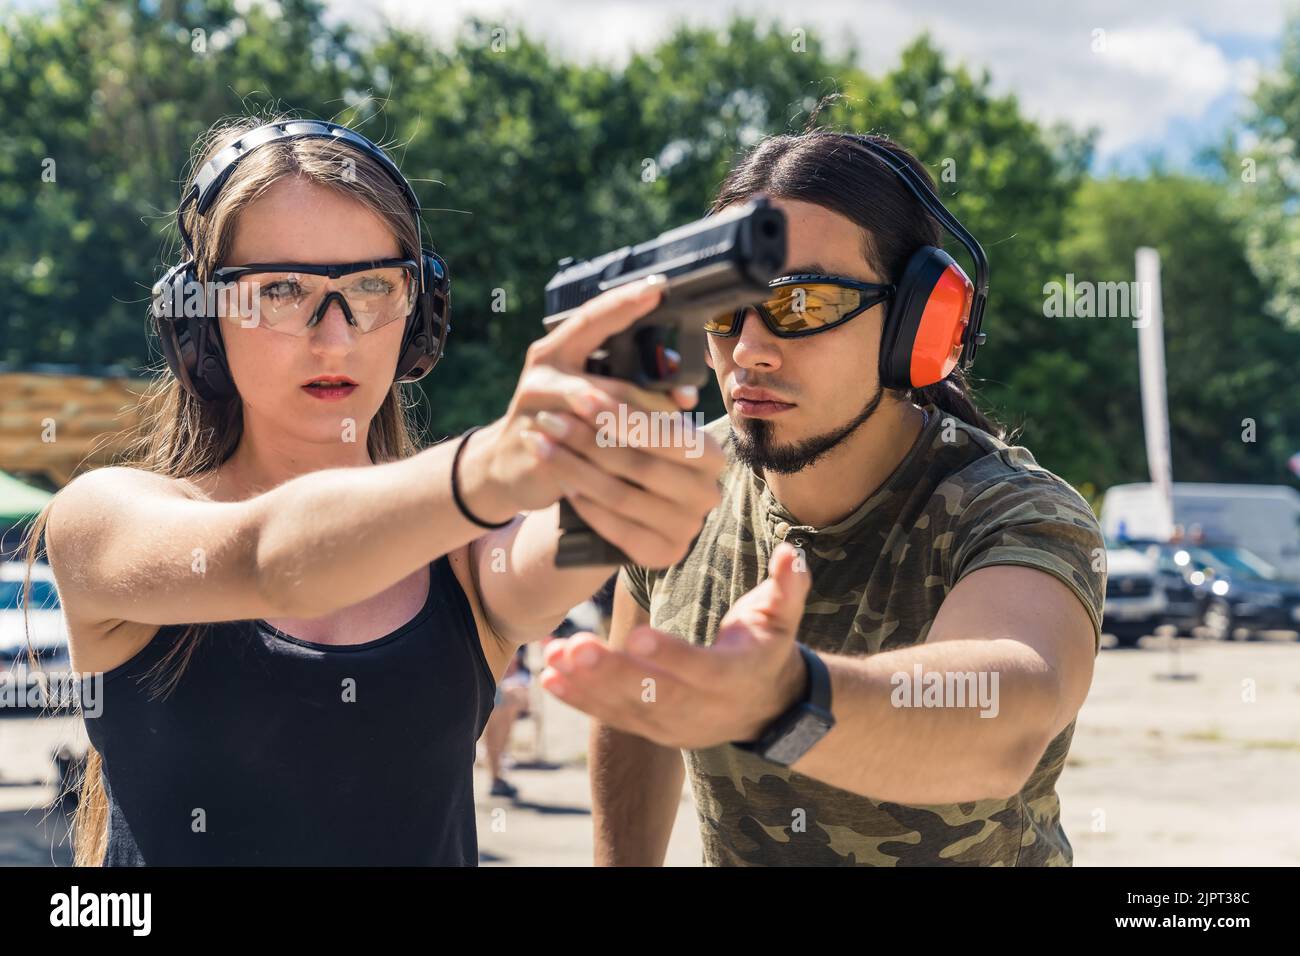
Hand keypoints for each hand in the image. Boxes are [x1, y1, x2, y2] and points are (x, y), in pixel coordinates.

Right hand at [460, 275, 725, 568]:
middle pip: (614, 385)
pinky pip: (591, 455)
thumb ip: (624, 375)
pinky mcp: (539, 449)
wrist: (509, 462)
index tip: (658, 287)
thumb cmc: (560, 416)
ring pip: (606, 423)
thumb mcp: (585, 385)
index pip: (593, 318)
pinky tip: (649, 459)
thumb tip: (677, 374)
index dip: (625, 302)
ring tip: (679, 436)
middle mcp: (543, 375)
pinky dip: (623, 457)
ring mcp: (537, 413)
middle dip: (656, 397)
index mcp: (555, 350)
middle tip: (688, 397)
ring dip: (645, 430)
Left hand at [540, 544, 812, 748]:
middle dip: (612, 673)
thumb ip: (787, 585)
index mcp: (736, 677)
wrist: (766, 706)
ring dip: (586, 684)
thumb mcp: (783, 616)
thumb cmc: (766, 646)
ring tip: (554, 656)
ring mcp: (674, 724)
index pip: (702, 669)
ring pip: (627, 708)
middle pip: (654, 695)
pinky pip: (611, 716)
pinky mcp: (651, 728)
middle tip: (577, 646)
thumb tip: (790, 554)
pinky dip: (579, 699)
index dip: (671, 655)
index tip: (637, 635)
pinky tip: (548, 676)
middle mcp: (704, 709)